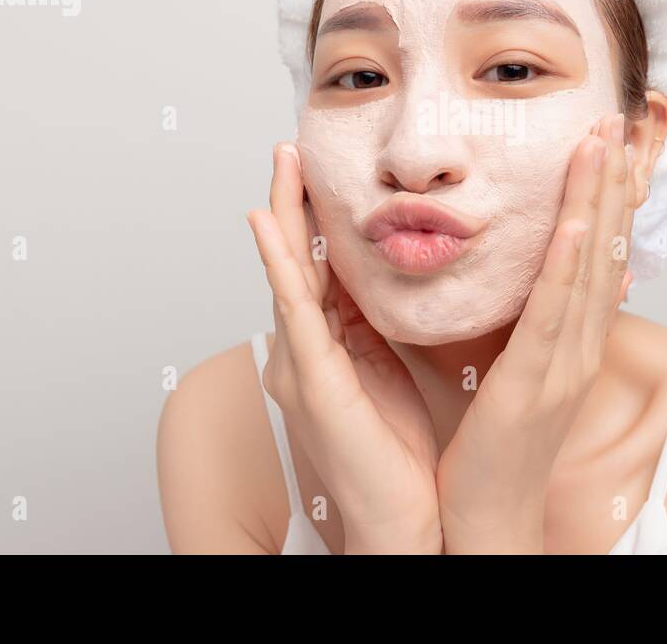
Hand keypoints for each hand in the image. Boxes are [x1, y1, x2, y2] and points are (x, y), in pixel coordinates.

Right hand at [247, 142, 442, 553]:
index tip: (322, 167)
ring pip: (289, 274)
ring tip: (280, 165)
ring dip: (281, 217)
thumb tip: (390, 281)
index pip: (321, 267)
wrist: (400, 519)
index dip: (318, 216)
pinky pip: (294, 311)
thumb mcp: (389, 369)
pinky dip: (279, 265)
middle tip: (291, 146)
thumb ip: (376, 325)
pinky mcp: (310, 380)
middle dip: (293, 202)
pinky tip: (266, 227)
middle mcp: (305, 349)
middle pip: (299, 260)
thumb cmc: (395, 453)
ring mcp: (301, 363)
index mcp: (330, 345)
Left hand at [435, 113, 640, 552]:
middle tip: (616, 118)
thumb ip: (520, 319)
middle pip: (605, 247)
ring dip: (596, 201)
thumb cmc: (492, 445)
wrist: (488, 516)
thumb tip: (514, 272)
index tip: (607, 141)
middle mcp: (581, 344)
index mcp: (574, 339)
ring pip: (586, 268)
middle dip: (610, 180)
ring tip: (601, 143)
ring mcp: (564, 363)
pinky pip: (555, 314)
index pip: (599, 252)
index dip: (607, 195)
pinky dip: (570, 265)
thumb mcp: (513, 368)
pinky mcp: (534, 383)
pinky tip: (578, 223)